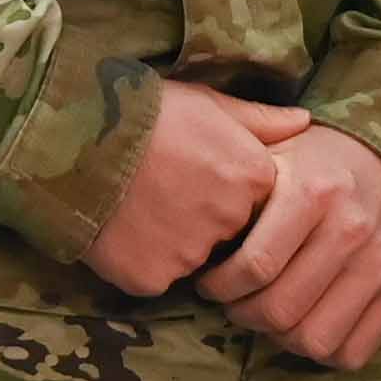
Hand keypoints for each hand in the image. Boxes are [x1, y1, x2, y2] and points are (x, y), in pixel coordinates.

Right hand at [82, 82, 306, 297]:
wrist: (75, 134)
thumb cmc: (145, 110)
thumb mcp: (206, 102)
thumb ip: (260, 121)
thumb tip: (305, 123)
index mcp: (252, 176)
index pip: (259, 204)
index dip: (226, 191)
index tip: (197, 174)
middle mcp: (231, 220)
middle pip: (229, 236)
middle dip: (204, 220)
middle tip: (165, 190)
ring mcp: (192, 254)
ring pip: (192, 260)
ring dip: (172, 241)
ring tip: (138, 203)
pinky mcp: (152, 278)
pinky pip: (155, 277)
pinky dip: (140, 259)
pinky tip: (120, 227)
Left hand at [193, 123, 380, 370]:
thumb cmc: (320, 157)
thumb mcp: (279, 146)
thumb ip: (237, 169)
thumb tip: (190, 206)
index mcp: (313, 191)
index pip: (256, 265)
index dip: (220, 286)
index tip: (208, 283)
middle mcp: (350, 230)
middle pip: (280, 309)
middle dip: (242, 314)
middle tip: (231, 303)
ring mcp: (378, 265)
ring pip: (314, 338)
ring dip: (279, 338)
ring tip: (265, 315)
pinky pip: (352, 351)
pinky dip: (321, 351)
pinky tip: (302, 325)